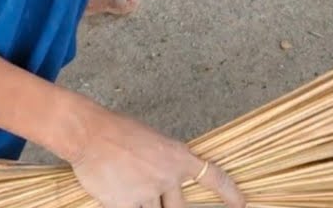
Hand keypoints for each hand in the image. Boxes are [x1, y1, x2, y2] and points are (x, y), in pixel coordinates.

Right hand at [70, 104, 245, 207]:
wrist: (90, 134)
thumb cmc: (118, 132)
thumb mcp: (152, 142)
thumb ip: (165, 163)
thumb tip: (167, 180)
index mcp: (177, 156)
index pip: (212, 176)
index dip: (229, 192)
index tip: (241, 203)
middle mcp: (167, 176)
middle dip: (168, 207)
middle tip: (152, 192)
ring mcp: (147, 193)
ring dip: (141, 203)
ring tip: (125, 182)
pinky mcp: (126, 204)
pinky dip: (124, 205)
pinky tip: (115, 191)